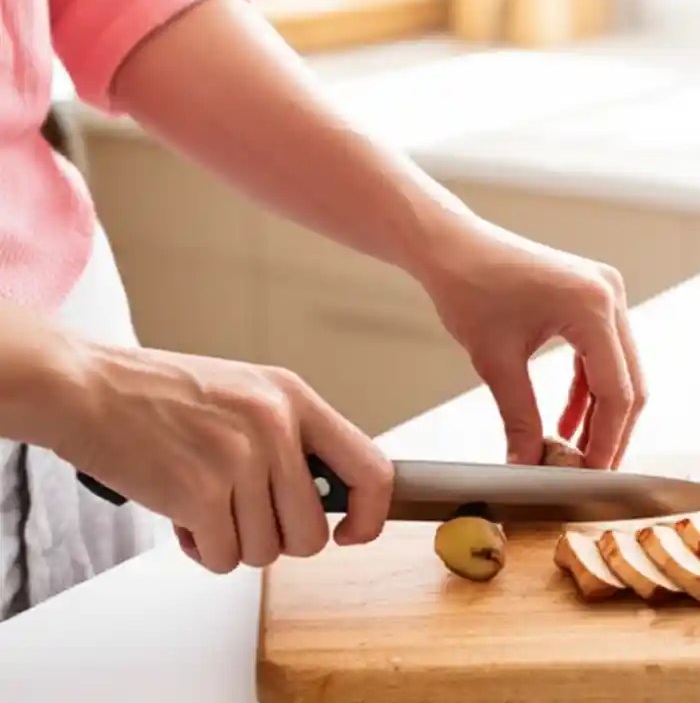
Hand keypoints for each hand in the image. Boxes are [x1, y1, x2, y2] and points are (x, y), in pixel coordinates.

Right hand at [51, 343, 392, 573]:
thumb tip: (332, 497)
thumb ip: (291, 439)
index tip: (351, 533)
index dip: (371, 515)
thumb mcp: (245, 395)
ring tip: (204, 505)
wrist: (83, 388)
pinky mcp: (199, 493)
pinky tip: (181, 516)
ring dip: (234, 543)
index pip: (371, 468)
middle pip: (312, 532)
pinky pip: (223, 558)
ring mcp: (239, 460)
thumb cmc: (157, 395)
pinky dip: (202, 550)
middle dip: (277, 539)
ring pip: (266, 551)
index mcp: (293, 398)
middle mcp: (275, 426)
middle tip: (243, 516)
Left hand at [414, 218, 645, 469]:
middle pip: (629, 382)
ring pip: (619, 370)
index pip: (617, 391)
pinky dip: (587, 389)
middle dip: (610, 432)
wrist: (451, 245)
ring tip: (576, 453)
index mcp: (593, 307)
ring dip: (600, 414)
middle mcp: (610, 295)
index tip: (592, 478)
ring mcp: (605, 293)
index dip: (607, 441)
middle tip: (590, 474)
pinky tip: (566, 422)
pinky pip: (601, 354)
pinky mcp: (593, 297)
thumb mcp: (496, 363)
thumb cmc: (468, 289)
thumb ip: (520, 419)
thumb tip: (527, 468)